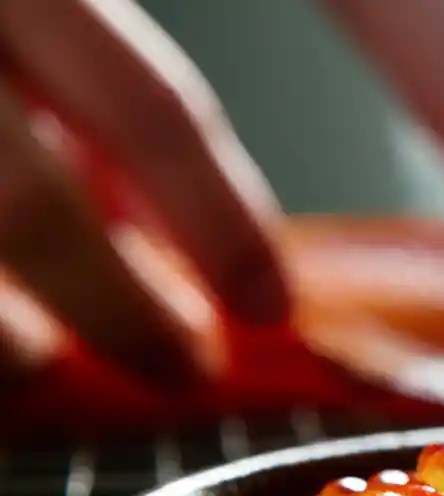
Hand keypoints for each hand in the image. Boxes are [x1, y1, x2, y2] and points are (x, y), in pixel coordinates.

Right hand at [0, 0, 287, 387]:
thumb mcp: (37, 6)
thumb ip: (80, 83)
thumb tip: (147, 221)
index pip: (149, 109)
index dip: (222, 223)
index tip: (273, 305)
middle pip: (30, 208)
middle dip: (123, 311)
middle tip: (182, 367)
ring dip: (4, 342)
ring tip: (41, 364)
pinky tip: (2, 350)